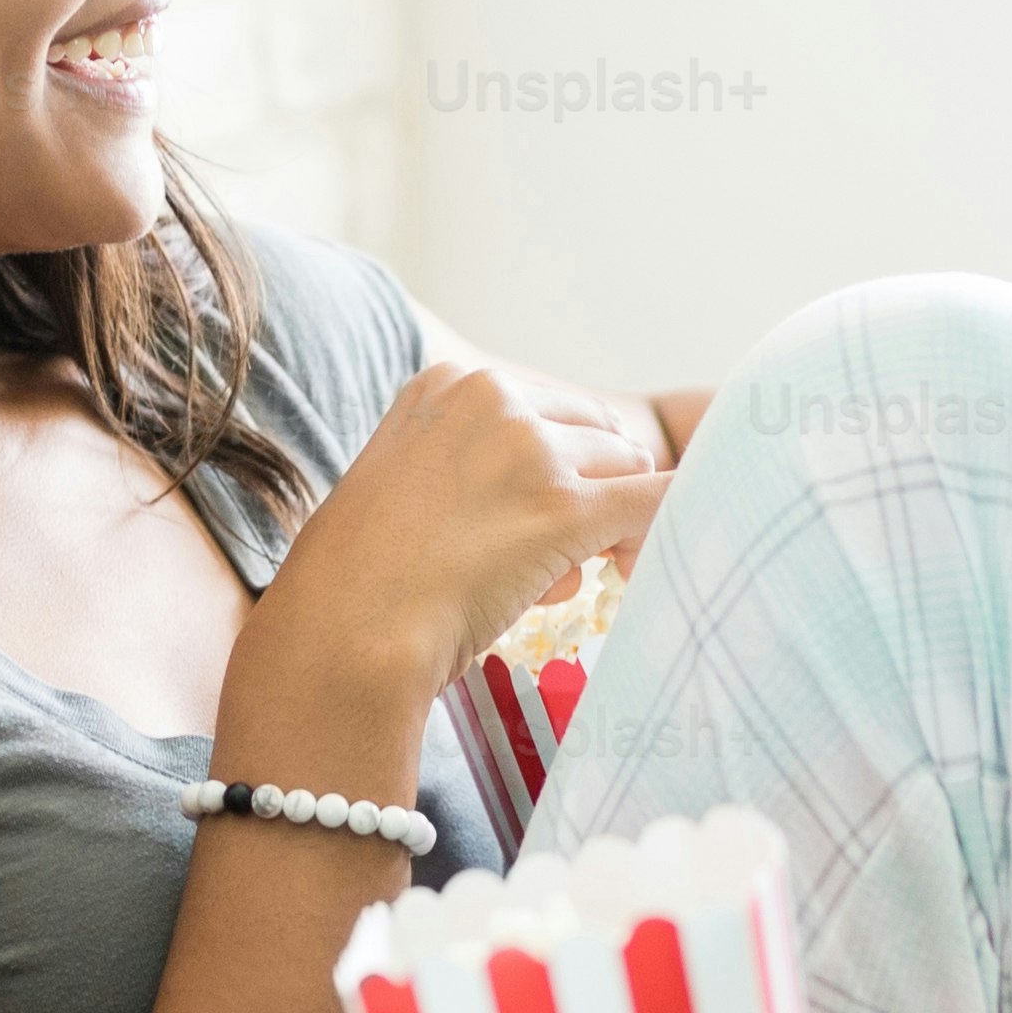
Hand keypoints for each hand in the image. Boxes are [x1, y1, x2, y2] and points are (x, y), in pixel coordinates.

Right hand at [261, 359, 670, 697]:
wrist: (347, 629)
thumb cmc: (367, 578)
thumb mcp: (408, 483)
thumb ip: (478, 467)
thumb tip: (574, 496)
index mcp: (449, 383)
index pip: (548, 409)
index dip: (559, 466)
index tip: (528, 516)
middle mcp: (493, 399)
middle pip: (596, 434)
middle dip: (590, 491)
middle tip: (553, 556)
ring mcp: (531, 451)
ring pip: (626, 470)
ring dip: (607, 525)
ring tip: (550, 582)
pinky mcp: (564, 507)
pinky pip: (655, 500)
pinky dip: (664, 527)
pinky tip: (645, 562)